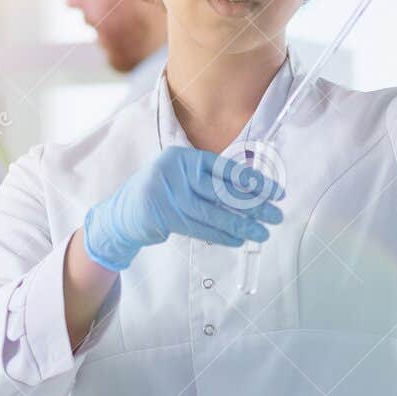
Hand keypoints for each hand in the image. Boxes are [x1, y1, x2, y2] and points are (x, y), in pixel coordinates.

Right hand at [83, 145, 283, 272]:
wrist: (121, 213)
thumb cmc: (158, 193)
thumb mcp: (179, 176)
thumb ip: (206, 178)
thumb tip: (251, 191)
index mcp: (182, 157)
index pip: (225, 169)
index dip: (253, 181)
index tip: (275, 192)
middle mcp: (175, 172)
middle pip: (222, 191)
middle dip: (253, 205)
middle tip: (276, 215)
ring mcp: (167, 194)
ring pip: (214, 213)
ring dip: (241, 225)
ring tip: (262, 233)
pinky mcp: (163, 216)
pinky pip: (201, 228)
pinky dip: (222, 235)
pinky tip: (239, 239)